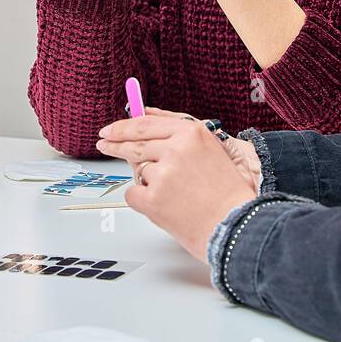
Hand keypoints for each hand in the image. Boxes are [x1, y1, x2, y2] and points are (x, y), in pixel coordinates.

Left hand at [95, 113, 256, 260]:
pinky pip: (133, 193)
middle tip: (104, 144)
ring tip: (173, 195)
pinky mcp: (152, 197)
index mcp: (192, 132)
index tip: (111, 129)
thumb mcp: (210, 151)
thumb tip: (145, 115)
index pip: (146, 123)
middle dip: (114, 143)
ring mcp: (163, 173)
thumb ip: (178, 132)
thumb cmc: (228, 193)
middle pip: (133, 142)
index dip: (123, 126)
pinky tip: (166, 206)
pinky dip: (143, 201)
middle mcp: (176, 148)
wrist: (236, 227)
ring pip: (137, 171)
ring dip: (148, 181)